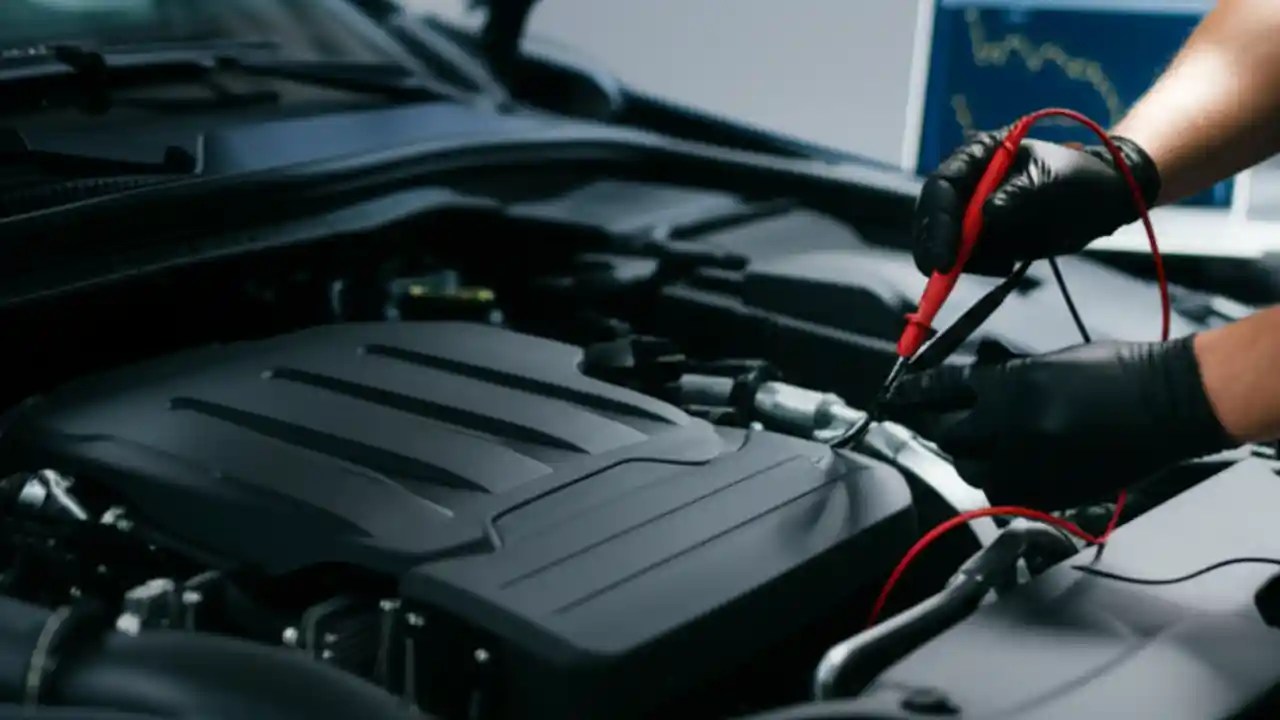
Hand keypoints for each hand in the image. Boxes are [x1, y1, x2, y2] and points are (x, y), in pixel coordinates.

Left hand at [883, 337, 1233, 508]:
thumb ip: (1006, 376)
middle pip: (946, 434)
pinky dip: (1000, 481)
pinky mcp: (1050, 493)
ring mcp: (1028, 464)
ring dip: (968, 457)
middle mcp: (1009, 427)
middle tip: (936, 422)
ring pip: (970, 470)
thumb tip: (976, 384)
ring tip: (978, 446)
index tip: (896, 397)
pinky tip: (1010, 467)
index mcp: (1008, 385)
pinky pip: (1003, 494)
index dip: (913, 393)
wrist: (1170, 403)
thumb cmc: (1120, 371)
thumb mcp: (1051, 360)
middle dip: (938, 426)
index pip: (939, 389)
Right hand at [912, 132, 1160, 276]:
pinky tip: (1008, 265)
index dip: (937, 222)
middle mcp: (969, 183)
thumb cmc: (1082, 177)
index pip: (942, 187)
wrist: (1106, 199)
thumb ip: (1019, 194)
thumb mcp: (1053, 181)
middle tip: (945, 273)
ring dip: (961, 261)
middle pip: (931, 216)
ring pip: (945, 241)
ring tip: (1004, 264)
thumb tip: (987, 213)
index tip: (945, 257)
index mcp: (979, 155)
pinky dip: (979, 267)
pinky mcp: (984, 236)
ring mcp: (973, 211)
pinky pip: (967, 258)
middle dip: (935, 246)